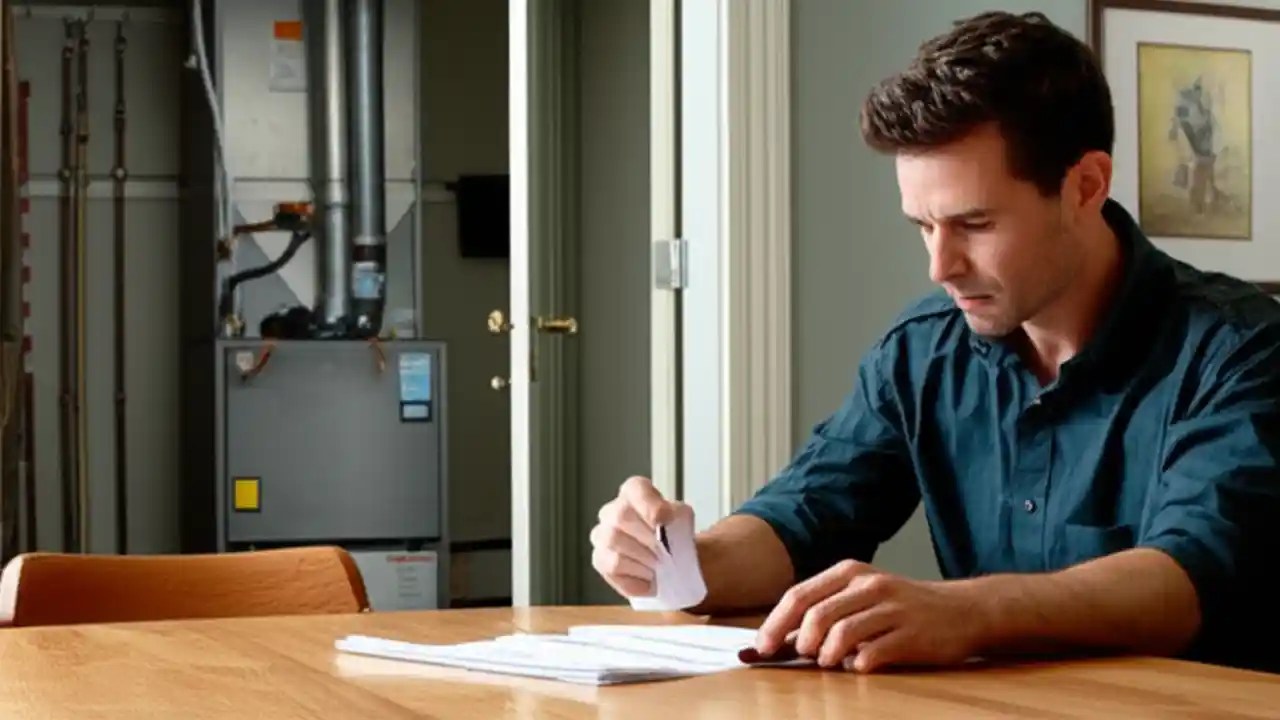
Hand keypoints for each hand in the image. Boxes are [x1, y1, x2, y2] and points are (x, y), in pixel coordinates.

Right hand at [589, 476, 688, 597]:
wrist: (670, 561)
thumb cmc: (674, 536)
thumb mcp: (683, 523)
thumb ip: (677, 520)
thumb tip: (667, 526)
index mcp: (635, 493)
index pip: (635, 489)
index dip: (648, 503)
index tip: (665, 519)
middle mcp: (613, 510)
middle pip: (621, 515)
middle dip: (648, 537)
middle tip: (666, 552)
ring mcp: (602, 535)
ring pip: (614, 541)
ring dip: (643, 557)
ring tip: (659, 566)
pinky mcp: (599, 560)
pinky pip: (613, 566)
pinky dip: (635, 577)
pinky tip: (649, 580)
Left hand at [753, 560, 987, 672]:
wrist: (961, 611)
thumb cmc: (902, 608)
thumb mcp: (862, 598)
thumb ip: (824, 612)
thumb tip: (777, 640)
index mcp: (850, 573)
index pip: (799, 595)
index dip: (775, 623)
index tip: (759, 649)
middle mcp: (869, 585)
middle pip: (816, 613)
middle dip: (797, 640)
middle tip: (798, 657)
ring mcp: (891, 609)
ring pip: (842, 632)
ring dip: (826, 654)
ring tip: (828, 663)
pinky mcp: (911, 635)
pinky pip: (873, 653)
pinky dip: (858, 664)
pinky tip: (860, 666)